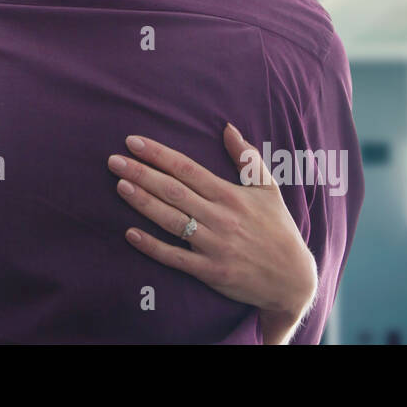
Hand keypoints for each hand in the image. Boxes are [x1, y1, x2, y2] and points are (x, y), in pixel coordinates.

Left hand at [107, 123, 317, 338]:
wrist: (293, 279)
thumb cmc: (278, 229)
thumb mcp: (269, 189)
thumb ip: (247, 158)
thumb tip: (228, 128)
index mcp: (231, 195)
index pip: (188, 169)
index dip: (159, 154)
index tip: (134, 142)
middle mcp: (221, 218)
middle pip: (174, 191)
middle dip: (142, 174)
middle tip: (114, 161)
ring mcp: (215, 246)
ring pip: (172, 221)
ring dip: (143, 203)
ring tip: (120, 186)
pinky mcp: (211, 272)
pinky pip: (176, 258)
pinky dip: (152, 246)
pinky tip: (130, 234)